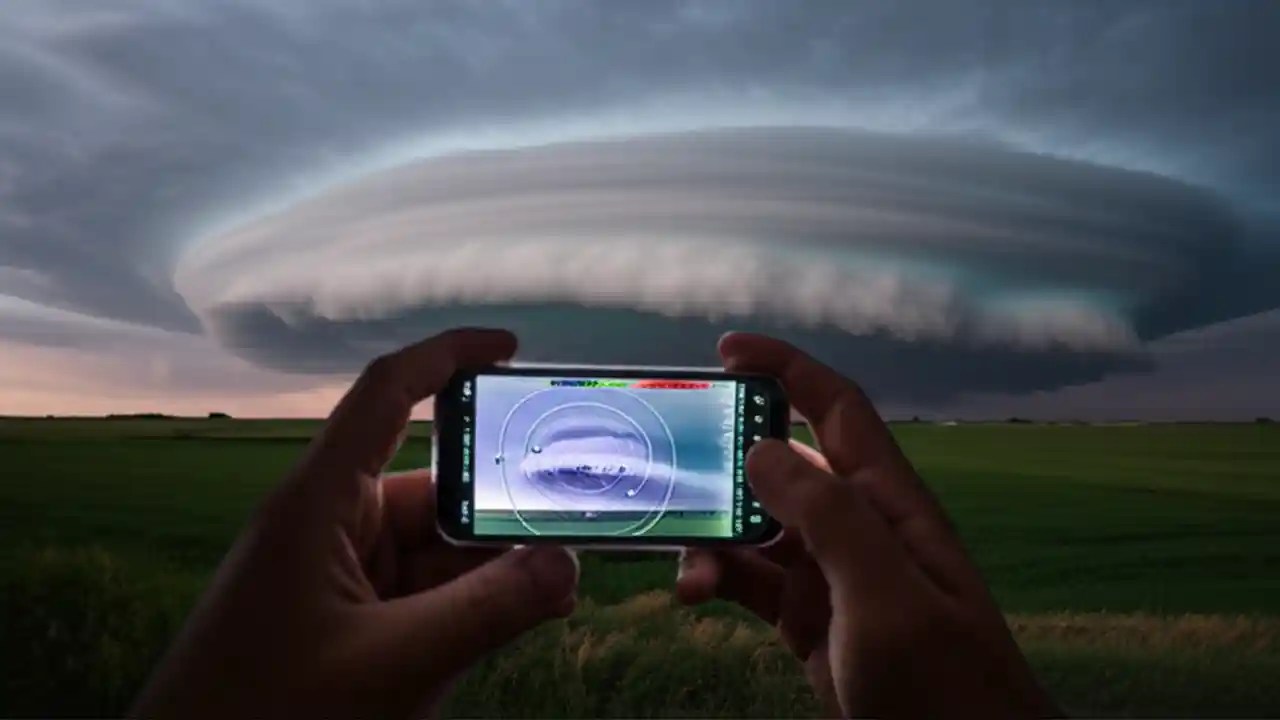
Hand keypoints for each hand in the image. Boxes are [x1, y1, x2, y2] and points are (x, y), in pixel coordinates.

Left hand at [132, 329, 578, 718]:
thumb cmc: (269, 716)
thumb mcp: (393, 664)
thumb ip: (489, 612)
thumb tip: (568, 564)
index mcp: (318, 504)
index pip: (386, 396)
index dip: (446, 357)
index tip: (512, 351)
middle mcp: (327, 527)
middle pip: (430, 485)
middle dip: (500, 499)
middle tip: (575, 510)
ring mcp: (335, 579)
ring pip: (433, 547)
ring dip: (491, 562)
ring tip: (562, 578)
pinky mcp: (343, 624)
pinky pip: (420, 593)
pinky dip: (468, 600)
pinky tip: (520, 612)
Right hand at [677, 333, 1058, 718]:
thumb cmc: (943, 687)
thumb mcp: (887, 598)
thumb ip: (829, 518)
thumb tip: (762, 449)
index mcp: (890, 504)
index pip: (838, 409)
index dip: (788, 368)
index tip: (725, 351)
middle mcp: (859, 528)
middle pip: (785, 463)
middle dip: (728, 455)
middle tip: (669, 463)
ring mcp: (833, 576)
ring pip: (758, 525)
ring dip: (713, 532)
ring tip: (681, 560)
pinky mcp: (810, 621)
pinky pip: (752, 579)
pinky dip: (718, 577)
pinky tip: (693, 592)